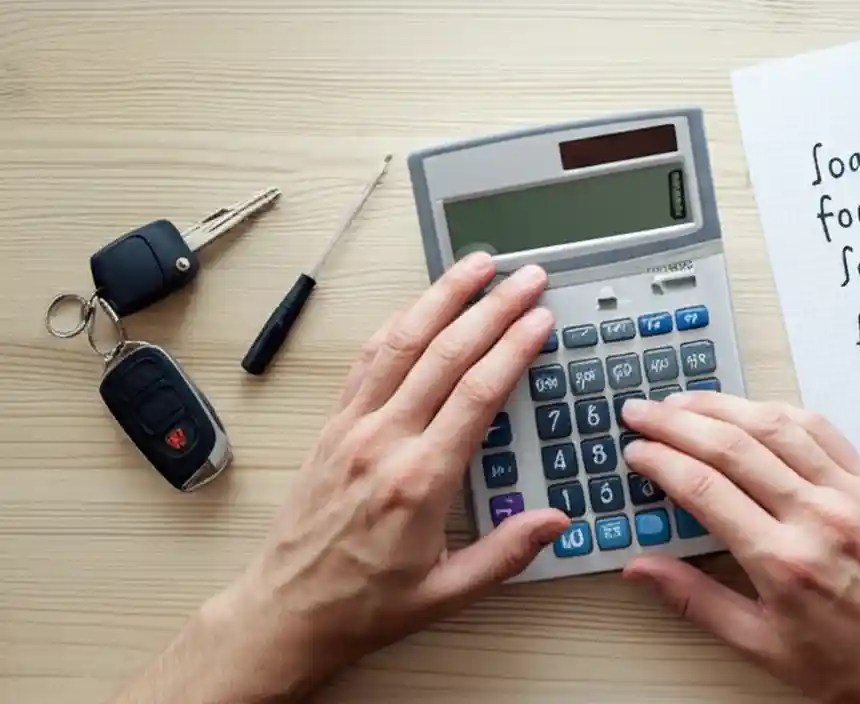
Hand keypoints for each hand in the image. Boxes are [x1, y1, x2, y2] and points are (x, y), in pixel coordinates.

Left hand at [114, 254, 568, 702]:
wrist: (287, 613)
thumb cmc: (363, 605)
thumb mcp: (447, 592)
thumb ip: (506, 553)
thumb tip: (555, 520)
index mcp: (419, 480)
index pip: (476, 393)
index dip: (512, 348)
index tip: (539, 320)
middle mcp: (383, 441)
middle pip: (444, 352)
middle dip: (491, 307)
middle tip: (526, 278)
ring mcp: (352, 427)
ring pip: (400, 342)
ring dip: (441, 296)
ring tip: (475, 265)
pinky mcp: (332, 426)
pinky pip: (367, 360)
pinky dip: (398, 324)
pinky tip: (419, 306)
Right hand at [619, 394, 859, 703]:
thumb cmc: (848, 666)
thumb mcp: (761, 645)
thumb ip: (695, 600)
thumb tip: (640, 568)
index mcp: (783, 562)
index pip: (705, 489)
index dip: (660, 461)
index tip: (635, 450)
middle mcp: (818, 519)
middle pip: (733, 447)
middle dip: (677, 422)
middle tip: (643, 412)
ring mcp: (851, 496)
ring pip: (777, 426)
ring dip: (724, 405)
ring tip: (686, 400)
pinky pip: (824, 431)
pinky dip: (781, 411)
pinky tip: (752, 408)